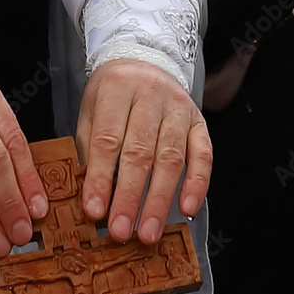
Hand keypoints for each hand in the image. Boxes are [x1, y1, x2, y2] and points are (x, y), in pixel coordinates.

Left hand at [76, 59, 211, 244]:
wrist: (144, 61)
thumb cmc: (113, 95)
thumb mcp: (91, 111)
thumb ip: (90, 150)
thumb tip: (90, 199)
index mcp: (117, 90)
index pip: (108, 140)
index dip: (101, 179)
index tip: (95, 211)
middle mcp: (151, 96)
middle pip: (140, 153)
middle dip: (130, 197)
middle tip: (121, 230)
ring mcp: (179, 108)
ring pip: (171, 158)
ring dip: (159, 200)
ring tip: (148, 231)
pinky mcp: (199, 121)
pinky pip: (203, 155)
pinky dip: (197, 183)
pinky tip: (186, 208)